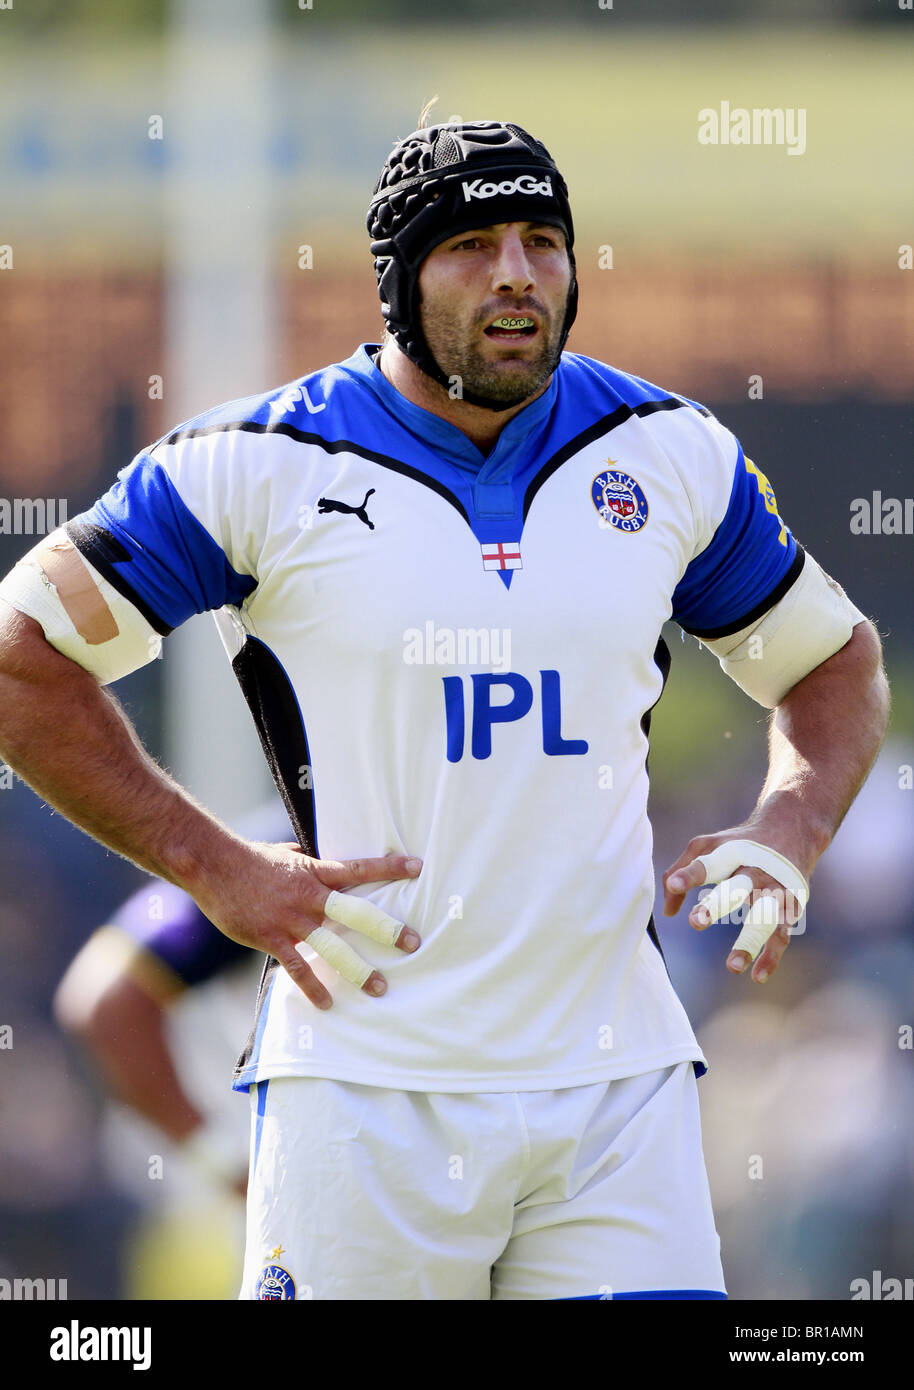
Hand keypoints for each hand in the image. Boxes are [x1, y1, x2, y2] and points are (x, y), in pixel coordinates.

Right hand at [194, 841, 421, 1009]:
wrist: (213, 865)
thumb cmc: (251, 857)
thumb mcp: (288, 853)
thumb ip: (311, 863)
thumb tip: (325, 862)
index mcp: (315, 872)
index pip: (359, 869)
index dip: (389, 867)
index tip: (418, 867)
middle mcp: (309, 896)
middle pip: (356, 913)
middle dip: (386, 928)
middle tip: (413, 942)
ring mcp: (290, 919)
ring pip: (332, 947)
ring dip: (358, 969)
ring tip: (380, 987)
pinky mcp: (270, 938)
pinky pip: (296, 967)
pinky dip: (313, 987)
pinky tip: (328, 1004)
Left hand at [662, 826, 807, 983]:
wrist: (792, 828)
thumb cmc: (738, 844)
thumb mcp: (707, 847)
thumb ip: (681, 872)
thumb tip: (668, 913)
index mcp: (730, 854)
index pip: (707, 864)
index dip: (689, 875)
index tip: (673, 885)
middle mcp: (754, 870)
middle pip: (737, 887)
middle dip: (718, 904)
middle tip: (697, 921)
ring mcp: (775, 889)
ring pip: (765, 916)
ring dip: (750, 940)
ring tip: (732, 966)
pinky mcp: (791, 907)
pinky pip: (782, 935)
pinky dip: (772, 957)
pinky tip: (757, 977)